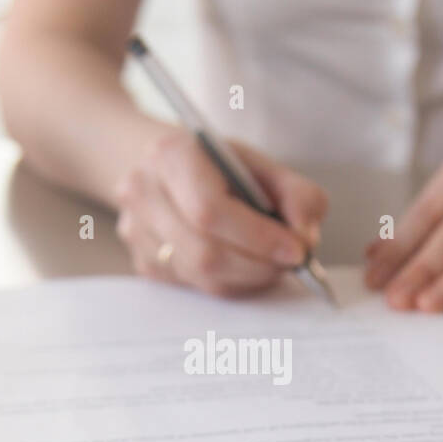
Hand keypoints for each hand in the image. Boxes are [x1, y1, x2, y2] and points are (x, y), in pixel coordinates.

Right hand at [113, 128, 327, 296]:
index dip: (258, 237)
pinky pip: (196, 287)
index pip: (210, 210)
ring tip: (273, 263)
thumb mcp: (261, 164)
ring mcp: (137, 231)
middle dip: (259, 265)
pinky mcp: (144, 262)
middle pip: (205, 252)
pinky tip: (246, 265)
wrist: (164, 167)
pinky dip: (232, 282)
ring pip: (202, 276)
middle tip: (293, 262)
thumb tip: (305, 236)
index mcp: (171, 154)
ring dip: (249, 277)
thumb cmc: (216, 166)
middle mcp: (143, 192)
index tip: (296, 249)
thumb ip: (297, 194)